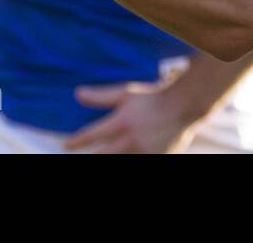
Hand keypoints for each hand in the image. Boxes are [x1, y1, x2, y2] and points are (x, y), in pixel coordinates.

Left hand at [63, 80, 196, 153]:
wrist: (186, 105)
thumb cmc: (153, 96)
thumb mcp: (126, 93)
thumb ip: (101, 96)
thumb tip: (77, 93)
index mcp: (123, 121)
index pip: (93, 134)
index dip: (78, 141)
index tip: (66, 145)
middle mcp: (133, 138)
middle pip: (105, 154)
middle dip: (92, 157)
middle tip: (83, 158)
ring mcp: (146, 150)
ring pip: (123, 158)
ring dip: (113, 156)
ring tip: (107, 154)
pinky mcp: (158, 156)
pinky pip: (141, 158)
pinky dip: (134, 155)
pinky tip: (130, 152)